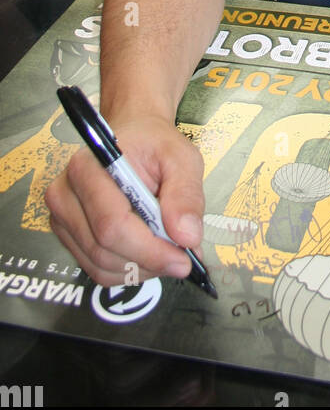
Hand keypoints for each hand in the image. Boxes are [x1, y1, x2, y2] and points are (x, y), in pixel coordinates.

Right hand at [45, 114, 205, 285]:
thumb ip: (186, 194)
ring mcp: (62, 217)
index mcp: (87, 167)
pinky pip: (96, 269)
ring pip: (100, 266)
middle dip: (149, 261)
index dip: (150, 249)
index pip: (112, 223)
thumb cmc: (154, 146)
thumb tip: (187, 237)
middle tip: (182, 259)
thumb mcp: (181, 159)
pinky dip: (128, 270)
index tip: (183, 258)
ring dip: (140, 269)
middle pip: (104, 249)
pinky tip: (148, 254)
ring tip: (167, 253)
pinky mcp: (67, 235)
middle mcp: (65, 194)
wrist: (134, 139)